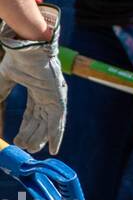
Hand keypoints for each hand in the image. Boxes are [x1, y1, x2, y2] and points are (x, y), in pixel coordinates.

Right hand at [0, 3, 66, 153]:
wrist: (27, 50)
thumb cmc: (17, 61)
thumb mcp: (4, 81)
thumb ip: (0, 96)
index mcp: (37, 89)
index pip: (32, 114)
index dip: (27, 128)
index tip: (19, 140)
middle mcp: (47, 95)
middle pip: (40, 121)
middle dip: (32, 135)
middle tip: (23, 147)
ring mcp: (55, 97)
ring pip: (48, 124)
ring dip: (40, 138)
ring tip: (30, 149)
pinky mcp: (59, 99)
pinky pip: (58, 121)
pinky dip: (56, 135)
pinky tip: (54, 147)